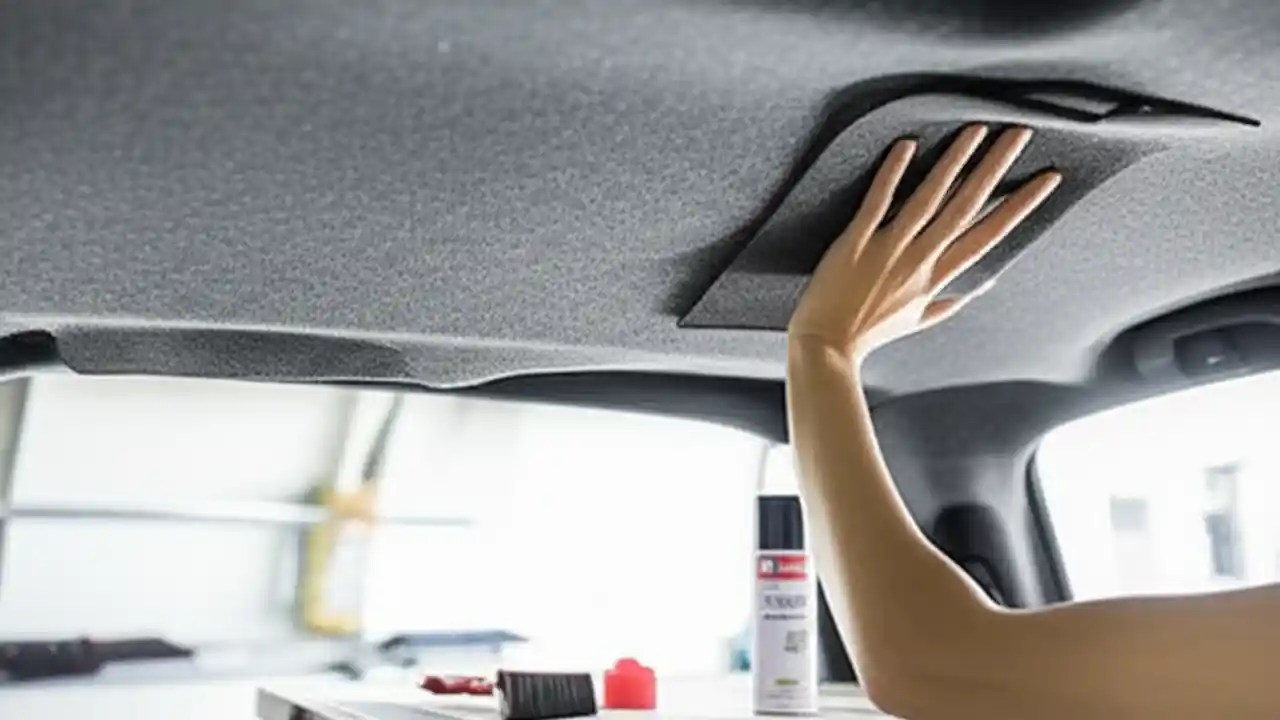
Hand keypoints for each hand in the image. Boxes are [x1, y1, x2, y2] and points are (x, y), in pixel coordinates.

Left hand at [787, 124, 1060, 360]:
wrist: (826, 346)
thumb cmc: (870, 332)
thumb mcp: (918, 320)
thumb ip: (952, 301)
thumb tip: (984, 287)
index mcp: (937, 276)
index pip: (989, 234)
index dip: (1021, 204)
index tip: (1048, 178)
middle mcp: (920, 259)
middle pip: (966, 206)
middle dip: (996, 167)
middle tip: (1021, 133)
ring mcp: (889, 249)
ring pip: (929, 198)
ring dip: (954, 161)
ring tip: (977, 129)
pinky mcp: (856, 242)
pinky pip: (878, 202)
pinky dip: (893, 174)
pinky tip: (908, 144)